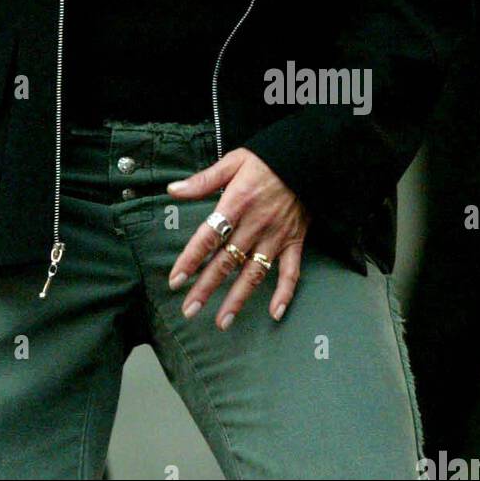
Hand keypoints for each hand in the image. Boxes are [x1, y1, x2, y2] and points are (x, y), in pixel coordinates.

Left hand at [166, 149, 307, 326]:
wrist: (307, 158)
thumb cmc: (265, 160)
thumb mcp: (232, 162)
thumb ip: (203, 180)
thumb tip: (173, 190)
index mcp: (236, 204)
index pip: (208, 238)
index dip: (190, 260)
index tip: (176, 281)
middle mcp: (255, 225)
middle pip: (226, 262)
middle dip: (206, 288)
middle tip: (190, 310)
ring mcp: (276, 237)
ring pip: (254, 274)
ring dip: (238, 299)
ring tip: (222, 322)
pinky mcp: (295, 242)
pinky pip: (291, 272)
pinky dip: (284, 293)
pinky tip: (275, 314)